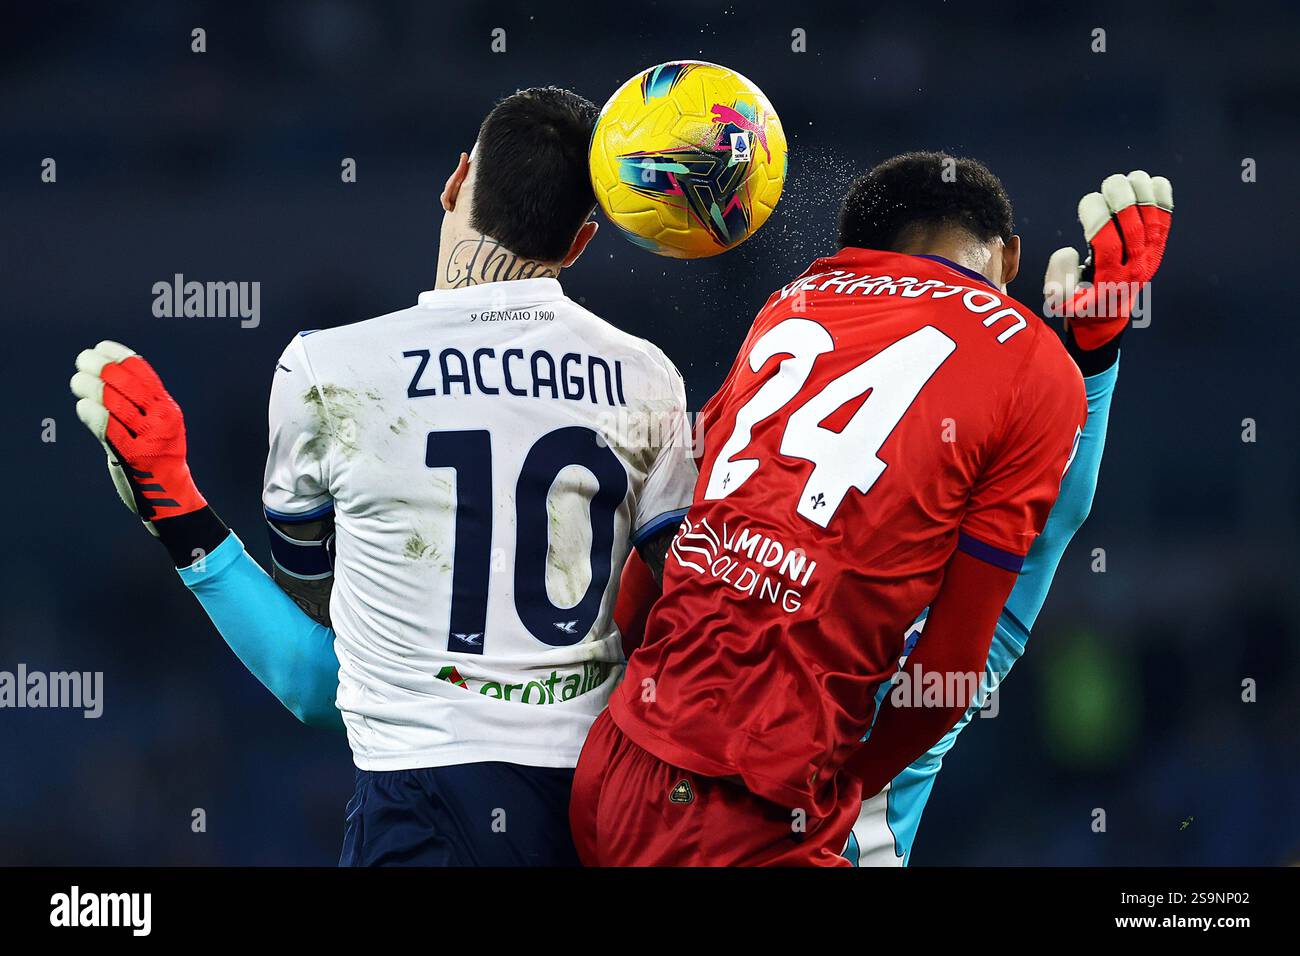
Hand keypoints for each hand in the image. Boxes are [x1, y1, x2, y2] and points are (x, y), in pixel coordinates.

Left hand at [70, 341, 205, 531]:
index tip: (101, 348)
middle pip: (128, 384)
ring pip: (115, 403)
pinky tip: (82, 405)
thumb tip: (107, 373)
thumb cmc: (156, 458)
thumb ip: (140, 405)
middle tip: (82, 360)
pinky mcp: (134, 455)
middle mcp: (163, 420)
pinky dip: (92, 413)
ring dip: (90, 387)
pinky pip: (109, 428)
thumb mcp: (157, 426)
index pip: (144, 373)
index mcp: (168, 409)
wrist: (169, 495)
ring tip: (77, 381)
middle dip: (101, 367)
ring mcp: (150, 438)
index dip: (119, 356)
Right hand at [1044, 171, 1172, 349]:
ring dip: (1143, 194)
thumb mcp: (1060, 300)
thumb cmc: (1079, 303)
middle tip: (1109, 183)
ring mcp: (1149, 258)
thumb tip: (1071, 250)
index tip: (1087, 201)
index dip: (1098, 216)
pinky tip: (1153, 182)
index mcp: (1109, 280)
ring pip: (1152, 220)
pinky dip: (1162, 198)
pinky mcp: (1157, 249)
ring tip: (1130, 178)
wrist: (1108, 315)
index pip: (1108, 243)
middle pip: (1133, 227)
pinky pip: (1165, 220)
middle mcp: (1134, 268)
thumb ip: (1058, 277)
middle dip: (1122, 199)